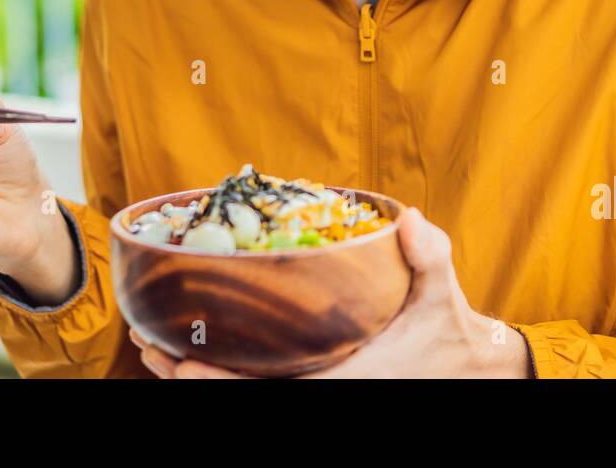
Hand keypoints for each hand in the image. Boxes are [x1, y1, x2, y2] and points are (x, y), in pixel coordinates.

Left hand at [131, 207, 531, 377]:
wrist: (467, 368)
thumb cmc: (449, 329)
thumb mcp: (443, 289)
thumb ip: (429, 255)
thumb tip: (408, 219)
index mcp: (348, 381)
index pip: (274, 391)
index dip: (222, 385)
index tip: (182, 364)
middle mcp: (325, 391)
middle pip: (246, 397)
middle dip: (189, 380)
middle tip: (148, 346)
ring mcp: (317, 389)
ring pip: (246, 393)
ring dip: (193, 379)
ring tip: (150, 348)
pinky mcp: (314, 382)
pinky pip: (259, 384)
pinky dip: (221, 373)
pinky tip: (187, 352)